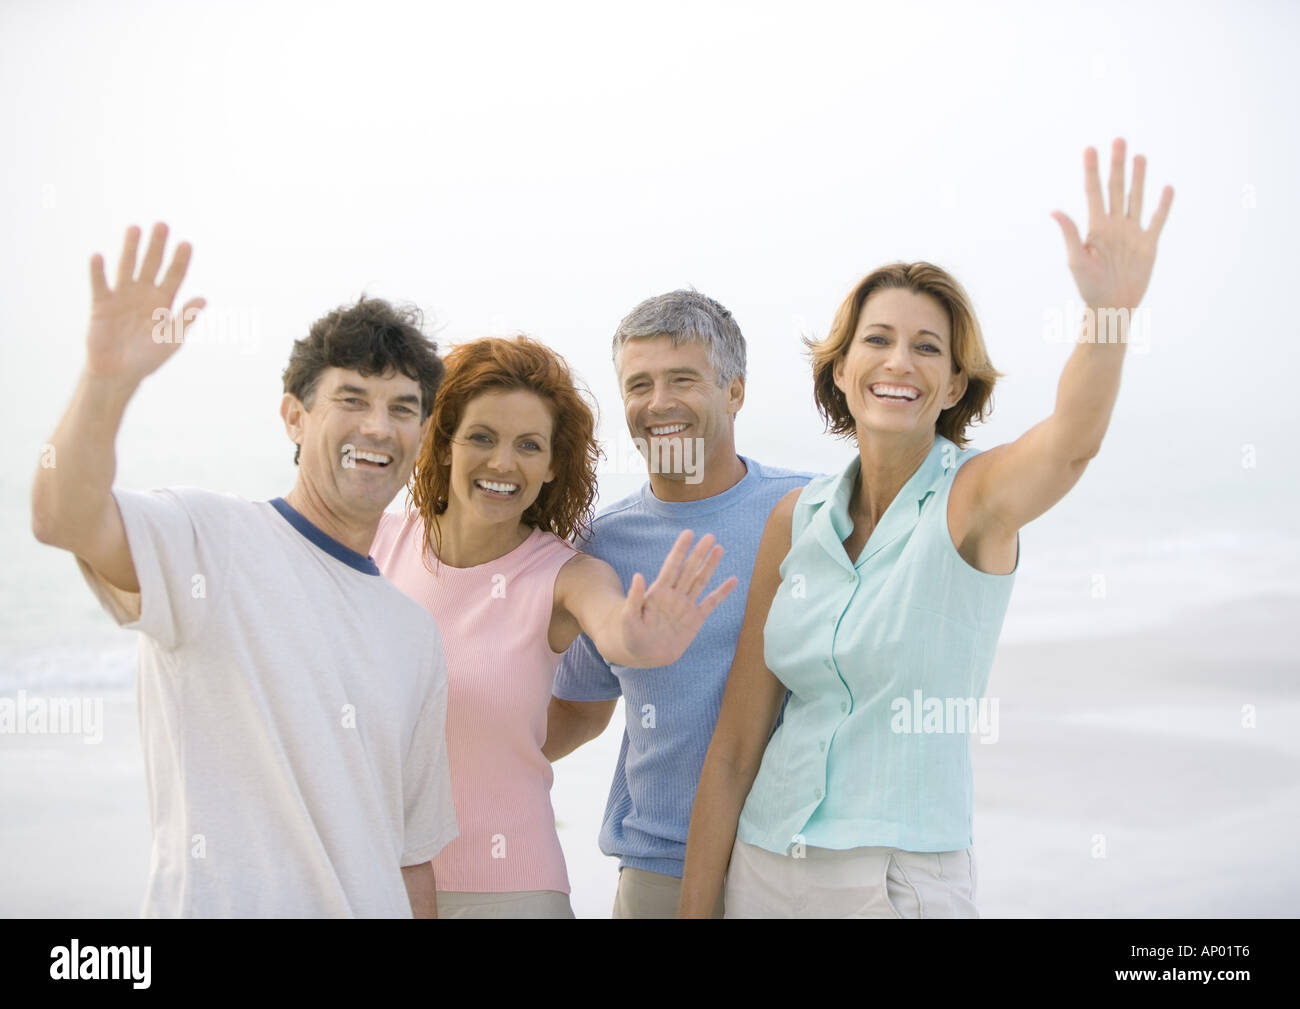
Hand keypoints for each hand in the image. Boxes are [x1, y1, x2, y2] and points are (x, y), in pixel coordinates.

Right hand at [86, 222, 204, 383]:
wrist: (119, 373)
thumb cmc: (148, 358)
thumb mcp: (171, 339)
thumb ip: (185, 318)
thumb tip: (203, 298)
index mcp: (163, 302)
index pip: (174, 276)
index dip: (180, 261)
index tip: (186, 244)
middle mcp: (143, 294)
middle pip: (151, 265)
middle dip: (157, 246)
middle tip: (162, 225)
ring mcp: (122, 297)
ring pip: (127, 267)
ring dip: (130, 249)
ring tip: (134, 229)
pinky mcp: (101, 304)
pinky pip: (100, 284)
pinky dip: (98, 271)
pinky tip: (98, 256)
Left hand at [619, 530, 738, 666]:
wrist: (644, 655)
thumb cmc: (631, 635)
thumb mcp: (628, 618)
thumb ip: (634, 598)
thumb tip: (638, 575)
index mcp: (658, 592)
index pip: (671, 566)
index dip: (680, 550)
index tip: (688, 533)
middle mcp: (674, 595)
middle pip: (689, 569)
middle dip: (699, 553)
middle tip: (709, 536)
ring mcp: (686, 606)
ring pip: (700, 581)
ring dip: (710, 566)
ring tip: (719, 548)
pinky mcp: (696, 620)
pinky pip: (711, 603)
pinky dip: (722, 592)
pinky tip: (733, 580)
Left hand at [1051, 139, 1172, 310]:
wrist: (1112, 306)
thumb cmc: (1089, 287)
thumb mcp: (1077, 260)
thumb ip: (1070, 234)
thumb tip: (1054, 211)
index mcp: (1096, 227)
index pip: (1094, 192)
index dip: (1092, 170)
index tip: (1090, 148)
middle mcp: (1114, 225)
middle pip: (1116, 188)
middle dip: (1117, 165)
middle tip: (1119, 140)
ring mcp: (1132, 233)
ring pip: (1136, 198)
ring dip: (1138, 178)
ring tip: (1140, 156)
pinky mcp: (1148, 244)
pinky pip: (1157, 220)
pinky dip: (1163, 205)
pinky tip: (1166, 188)